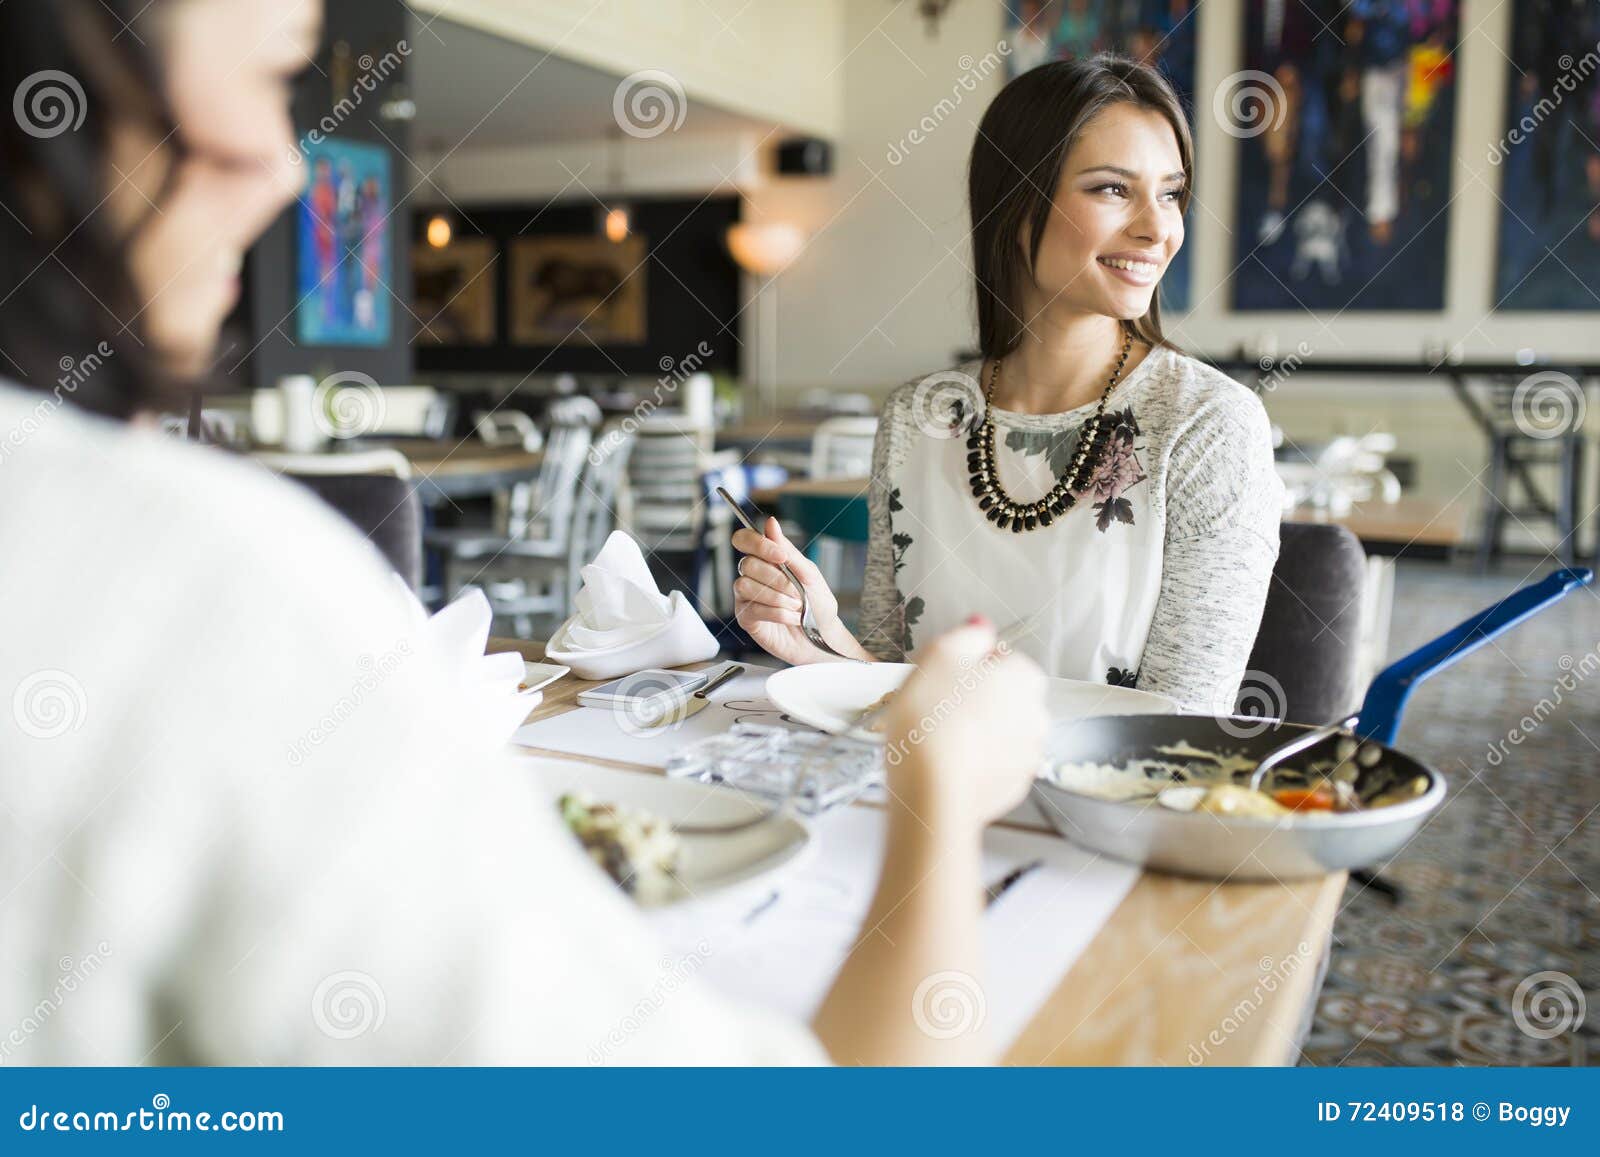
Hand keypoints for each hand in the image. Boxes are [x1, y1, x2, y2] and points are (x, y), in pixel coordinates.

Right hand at [732, 517, 856, 664]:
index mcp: (766, 560)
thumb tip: (770, 523)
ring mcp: (746, 597)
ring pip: (746, 585)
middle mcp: (752, 576)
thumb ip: (788, 550)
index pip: (744, 540)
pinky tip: (791, 617)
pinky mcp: (746, 618)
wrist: (823, 637)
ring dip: (777, 597)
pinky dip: (778, 613)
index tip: (781, 557)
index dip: (758, 544)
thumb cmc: (818, 606)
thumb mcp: (808, 574)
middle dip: (777, 578)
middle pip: (747, 564)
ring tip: (796, 606)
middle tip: (797, 591)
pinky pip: (753, 608)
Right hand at [881, 620, 1047, 828]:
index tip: (943, 678)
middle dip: (974, 700)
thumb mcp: (940, 655)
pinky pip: (992, 766)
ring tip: (938, 741)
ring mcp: (1027, 755)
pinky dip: (974, 764)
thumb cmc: (933, 718)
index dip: (967, 666)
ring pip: (998, 733)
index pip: (1000, 658)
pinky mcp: (1012, 788)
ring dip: (975, 733)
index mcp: (1025, 676)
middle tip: (936, 708)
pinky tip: (948, 765)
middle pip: (1003, 697)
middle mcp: (1037, 714)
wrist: (932, 790)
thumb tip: (981, 627)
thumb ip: (967, 635)